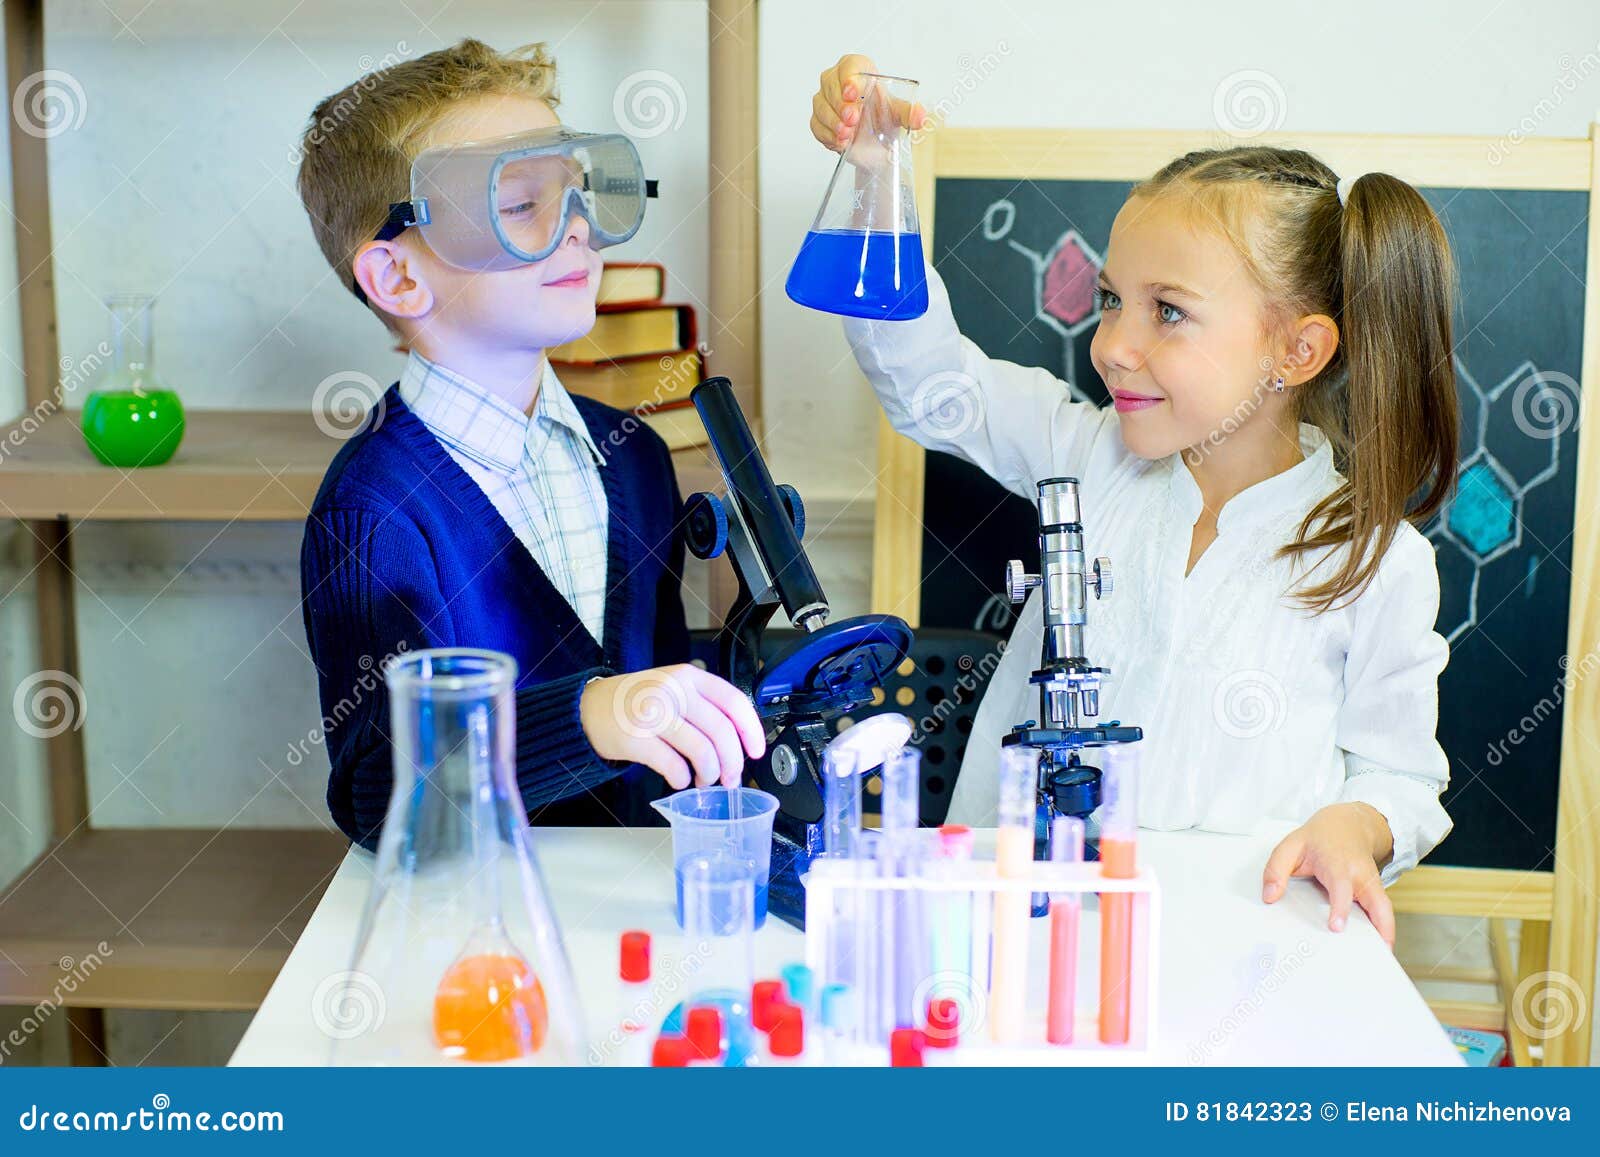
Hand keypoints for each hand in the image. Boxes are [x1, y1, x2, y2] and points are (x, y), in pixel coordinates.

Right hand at [580, 665, 765, 790]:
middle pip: (721, 731)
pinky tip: (679, 779)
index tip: (756, 751)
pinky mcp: (635, 739)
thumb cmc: (636, 702)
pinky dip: (682, 779)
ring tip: (704, 780)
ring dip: (709, 774)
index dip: (751, 730)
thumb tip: (740, 739)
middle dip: (732, 762)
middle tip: (731, 777)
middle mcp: (672, 691)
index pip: (733, 701)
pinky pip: (673, 766)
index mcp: (688, 676)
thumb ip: (704, 704)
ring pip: (701, 751)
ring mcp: (653, 714)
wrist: (590, 708)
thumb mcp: (673, 688)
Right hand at [810, 53, 926, 151]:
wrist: (874, 144)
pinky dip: (827, 134)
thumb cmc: (882, 118)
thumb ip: (908, 113)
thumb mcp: (897, 114)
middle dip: (840, 103)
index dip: (848, 77)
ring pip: (821, 105)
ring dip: (833, 121)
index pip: (849, 65)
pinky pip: (816, 125)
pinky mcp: (818, 120)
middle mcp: (837, 81)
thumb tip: (920, 116)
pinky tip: (840, 142)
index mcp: (858, 71)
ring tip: (847, 134)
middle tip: (853, 119)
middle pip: (830, 85)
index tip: (853, 92)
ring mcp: (825, 101)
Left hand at [1262, 803, 1396, 947]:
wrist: (1348, 825)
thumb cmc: (1318, 839)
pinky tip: (1379, 949)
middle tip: (1372, 954)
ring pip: (1385, 909)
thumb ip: (1276, 870)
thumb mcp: (1290, 845)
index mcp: (1338, 864)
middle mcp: (1360, 875)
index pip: (1341, 887)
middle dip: (1378, 926)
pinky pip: (1384, 912)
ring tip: (1380, 959)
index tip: (1336, 927)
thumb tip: (1270, 897)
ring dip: (1387, 933)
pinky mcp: (1376, 892)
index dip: (1340, 907)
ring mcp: (1372, 884)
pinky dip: (1385, 930)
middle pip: (1376, 902)